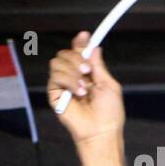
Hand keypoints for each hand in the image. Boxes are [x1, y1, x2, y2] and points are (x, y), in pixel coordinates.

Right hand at [47, 31, 124, 146]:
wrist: (101, 130)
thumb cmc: (110, 112)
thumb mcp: (109, 85)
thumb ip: (99, 66)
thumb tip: (94, 47)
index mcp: (88, 74)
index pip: (79, 53)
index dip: (80, 43)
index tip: (85, 35)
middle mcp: (74, 77)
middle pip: (66, 54)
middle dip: (77, 58)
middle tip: (88, 71)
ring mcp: (63, 84)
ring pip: (58, 62)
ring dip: (73, 71)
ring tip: (85, 88)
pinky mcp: (55, 93)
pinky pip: (55, 76)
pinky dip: (69, 81)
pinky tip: (79, 93)